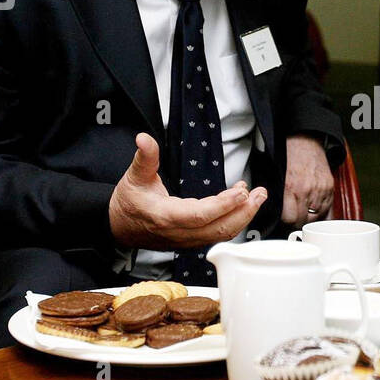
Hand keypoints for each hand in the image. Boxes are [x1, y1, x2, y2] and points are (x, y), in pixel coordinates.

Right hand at [108, 133, 265, 248]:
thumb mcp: (134, 176)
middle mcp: (179, 232)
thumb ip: (145, 157)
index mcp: (165, 217)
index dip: (222, 206)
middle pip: (218, 229)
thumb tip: (144, 138)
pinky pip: (218, 234)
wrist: (119, 227)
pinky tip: (241, 202)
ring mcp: (187, 240)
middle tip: (260, 193)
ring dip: (243, 216)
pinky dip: (234, 220)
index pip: (200, 216)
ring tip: (257, 197)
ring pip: (221, 234)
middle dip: (243, 212)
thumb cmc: (128, 203)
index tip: (241, 192)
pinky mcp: (192, 241)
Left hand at [282, 134, 334, 225]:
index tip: (285, 220)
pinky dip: (320, 209)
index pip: (290, 218)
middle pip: (303, 220)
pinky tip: (313, 204)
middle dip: (297, 221)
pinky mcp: (329, 186)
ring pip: (316, 216)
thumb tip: (272, 212)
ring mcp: (320, 188)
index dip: (286, 221)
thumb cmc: (289, 156)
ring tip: (304, 210)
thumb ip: (276, 195)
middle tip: (294, 218)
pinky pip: (327, 207)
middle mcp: (306, 189)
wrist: (305, 140)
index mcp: (290, 187)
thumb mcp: (275, 174)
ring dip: (310, 216)